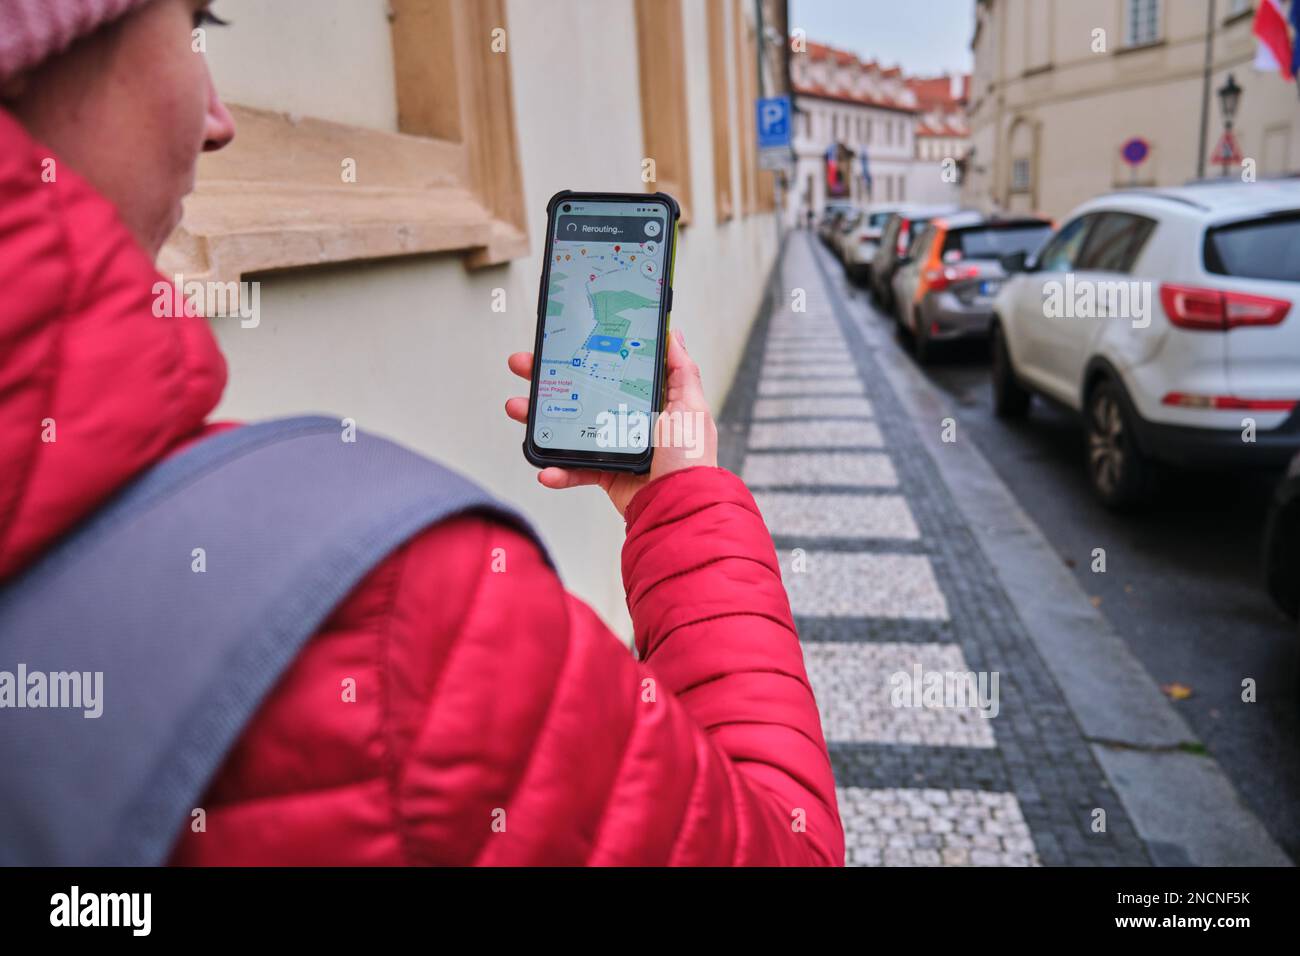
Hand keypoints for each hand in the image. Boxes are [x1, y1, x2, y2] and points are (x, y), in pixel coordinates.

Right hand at [505, 329, 718, 515]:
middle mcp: (630, 420)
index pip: (611, 369)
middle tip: (524, 366)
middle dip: (549, 379)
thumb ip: (682, 372)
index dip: (586, 355)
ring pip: (570, 428)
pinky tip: (546, 469)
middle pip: (582, 393)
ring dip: (540, 419)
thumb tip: (673, 334)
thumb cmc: (690, 458)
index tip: (561, 343)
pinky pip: (576, 469)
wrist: (680, 507)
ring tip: (518, 407)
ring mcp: (615, 447)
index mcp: (650, 401)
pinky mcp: (606, 473)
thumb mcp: (691, 407)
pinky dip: (558, 470)